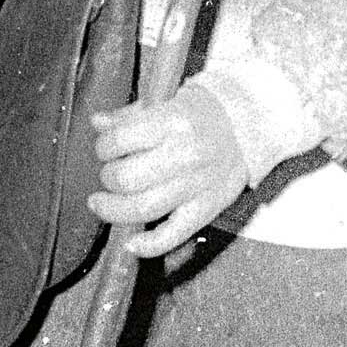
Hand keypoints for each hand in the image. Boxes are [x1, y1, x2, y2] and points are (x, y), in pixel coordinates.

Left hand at [89, 85, 249, 256]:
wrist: (248, 126)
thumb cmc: (203, 115)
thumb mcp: (167, 102)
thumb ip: (130, 115)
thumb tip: (98, 123)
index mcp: (174, 121)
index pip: (117, 141)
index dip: (103, 147)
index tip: (107, 149)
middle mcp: (186, 153)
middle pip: (125, 179)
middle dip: (108, 178)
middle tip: (112, 173)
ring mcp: (198, 184)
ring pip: (141, 209)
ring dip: (113, 210)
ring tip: (105, 203)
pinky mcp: (207, 207)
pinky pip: (172, 235)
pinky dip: (147, 245)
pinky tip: (131, 242)